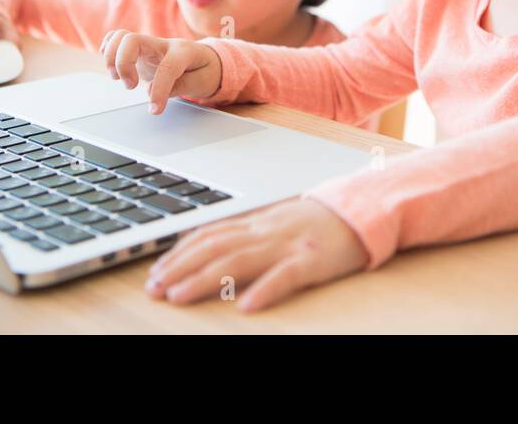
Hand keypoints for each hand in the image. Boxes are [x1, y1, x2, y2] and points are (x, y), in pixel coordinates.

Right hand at [99, 30, 221, 112]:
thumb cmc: (203, 70)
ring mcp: (149, 45)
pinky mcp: (139, 50)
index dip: (159, 90)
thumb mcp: (201, 82)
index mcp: (184, 52)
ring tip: (120, 78)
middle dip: (123, 64)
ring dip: (112, 58)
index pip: (167, 67)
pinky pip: (116, 39)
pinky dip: (108, 51)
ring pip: (120, 37)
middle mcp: (163, 44)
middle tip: (130, 86)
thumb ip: (179, 86)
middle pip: (132, 40)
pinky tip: (114, 67)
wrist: (205, 59)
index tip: (155, 109)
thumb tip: (151, 91)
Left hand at [145, 196, 369, 311]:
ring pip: (239, 260)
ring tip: (179, 297)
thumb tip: (209, 247)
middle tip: (154, 289)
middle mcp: (266, 231)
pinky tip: (247, 306)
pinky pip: (286, 276)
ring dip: (204, 279)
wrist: (362, 211)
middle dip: (180, 268)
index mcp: (257, 223)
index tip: (155, 272)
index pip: (209, 235)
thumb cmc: (318, 222)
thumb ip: (247, 234)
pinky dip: (265, 290)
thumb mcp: (277, 223)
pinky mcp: (313, 261)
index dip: (178, 253)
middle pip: (215, 247)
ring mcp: (289, 245)